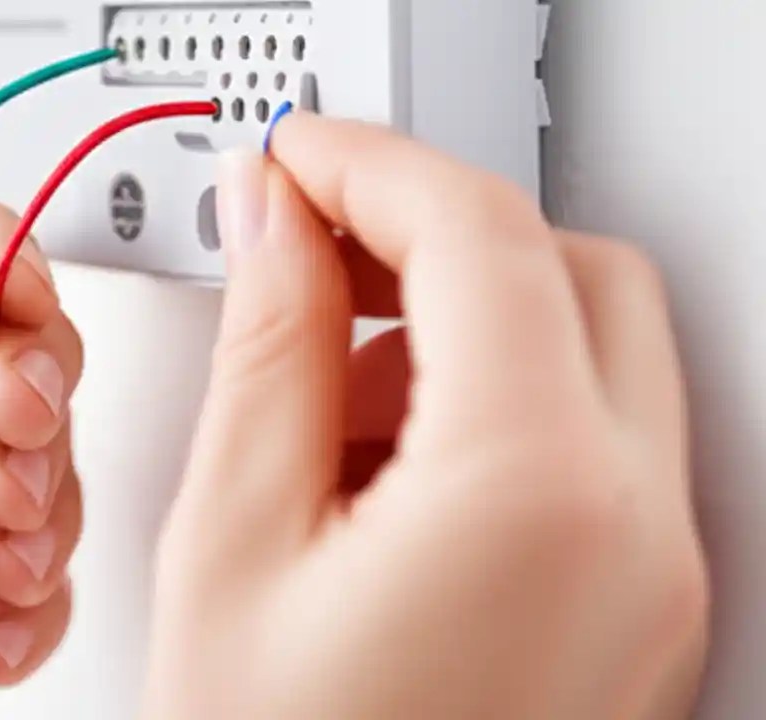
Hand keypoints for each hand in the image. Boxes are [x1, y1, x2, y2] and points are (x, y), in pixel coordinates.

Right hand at [144, 115, 707, 718]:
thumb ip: (269, 350)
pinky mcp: (631, 610)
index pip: (477, 235)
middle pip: (568, 271)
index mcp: (536, 494)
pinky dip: (493, 407)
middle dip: (432, 235)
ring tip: (328, 404)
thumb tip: (279, 226)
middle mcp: (636, 531)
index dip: (370, 167)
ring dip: (462, 324)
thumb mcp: (232, 540)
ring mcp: (652, 577)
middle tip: (314, 251)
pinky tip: (379, 476)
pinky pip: (589, 444)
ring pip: (591, 350)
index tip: (296, 159)